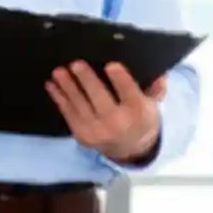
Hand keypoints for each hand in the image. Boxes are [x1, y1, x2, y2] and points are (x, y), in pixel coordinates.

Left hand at [46, 61, 165, 164]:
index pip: (128, 94)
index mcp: (137, 113)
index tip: (111, 65)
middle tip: (76, 64)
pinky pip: (69, 114)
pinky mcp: (82, 135)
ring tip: (58, 72)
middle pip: (100, 98)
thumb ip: (156, 89)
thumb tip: (160, 74)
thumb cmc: (140, 118)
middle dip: (87, 81)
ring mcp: (97, 131)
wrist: (130, 149)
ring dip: (68, 87)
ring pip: (80, 105)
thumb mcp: (153, 104)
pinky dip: (59, 99)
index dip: (120, 80)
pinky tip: (52, 85)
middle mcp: (117, 123)